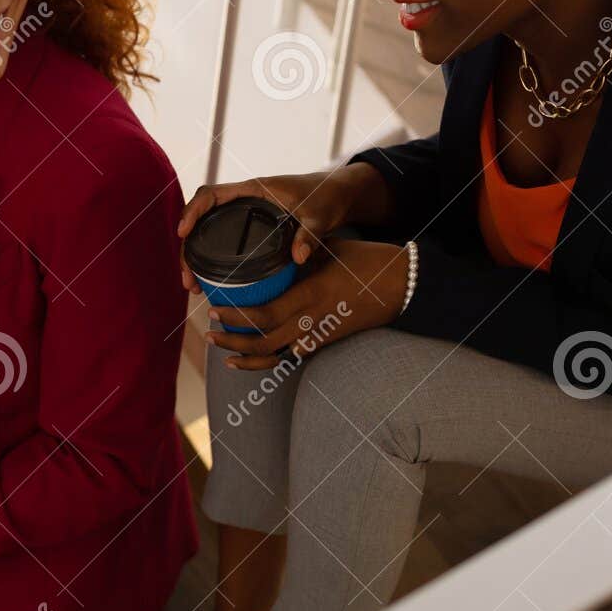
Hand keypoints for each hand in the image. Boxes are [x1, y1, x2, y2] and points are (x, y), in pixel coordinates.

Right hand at [177, 165, 388, 292]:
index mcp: (254, 190)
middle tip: (188, 279)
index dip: (192, 212)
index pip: (211, 194)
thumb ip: (310, 235)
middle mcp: (244, 200)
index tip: (182, 233)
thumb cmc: (326, 198)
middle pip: (202, 219)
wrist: (336, 195)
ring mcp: (245, 214)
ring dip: (195, 257)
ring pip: (208, 232)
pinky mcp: (249, 227)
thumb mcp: (320, 217)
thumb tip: (299, 257)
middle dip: (188, 247)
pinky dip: (209, 259)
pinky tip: (209, 282)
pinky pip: (220, 239)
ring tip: (194, 287)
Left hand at [208, 239, 411, 369]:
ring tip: (222, 350)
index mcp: (310, 295)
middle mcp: (312, 321)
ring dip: (245, 357)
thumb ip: (296, 254)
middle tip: (210, 330)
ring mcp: (319, 336)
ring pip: (275, 357)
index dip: (235, 318)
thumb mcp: (327, 250)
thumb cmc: (365, 261)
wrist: (401, 285)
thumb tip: (264, 249)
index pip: (265, 315)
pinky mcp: (324, 342)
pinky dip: (266, 361)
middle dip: (232, 342)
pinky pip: (289, 357)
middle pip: (263, 343)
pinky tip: (248, 360)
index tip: (214, 309)